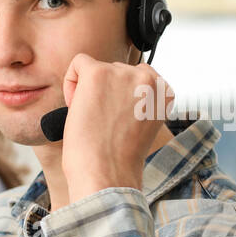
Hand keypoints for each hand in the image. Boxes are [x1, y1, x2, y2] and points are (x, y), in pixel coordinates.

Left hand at [59, 52, 172, 200]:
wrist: (107, 174)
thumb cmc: (118, 160)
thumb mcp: (141, 125)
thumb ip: (138, 103)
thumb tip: (118, 92)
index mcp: (164, 92)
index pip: (137, 80)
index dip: (120, 99)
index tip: (115, 121)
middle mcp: (148, 78)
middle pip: (116, 73)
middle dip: (104, 94)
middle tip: (101, 123)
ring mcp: (123, 73)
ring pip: (97, 69)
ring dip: (89, 91)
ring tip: (91, 119)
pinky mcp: (98, 73)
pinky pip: (78, 62)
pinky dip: (71, 82)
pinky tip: (75, 106)